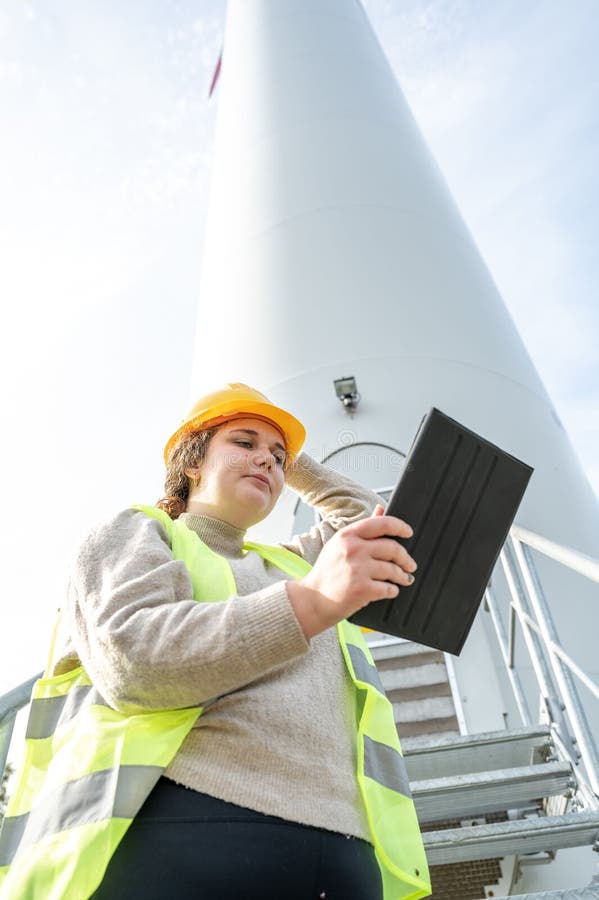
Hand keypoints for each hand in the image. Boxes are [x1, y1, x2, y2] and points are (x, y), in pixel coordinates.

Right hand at [286, 504, 416, 637]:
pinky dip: (393, 590)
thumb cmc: (327, 572)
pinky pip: (388, 588)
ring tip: (404, 579)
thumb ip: (363, 528)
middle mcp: (353, 549)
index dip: (400, 527)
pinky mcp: (362, 589)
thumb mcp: (340, 544)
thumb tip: (381, 509)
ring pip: (393, 570)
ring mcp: (358, 569)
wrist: (313, 600)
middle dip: (405, 558)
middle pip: (392, 548)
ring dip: (402, 576)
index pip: (382, 523)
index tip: (408, 532)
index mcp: (347, 535)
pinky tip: (391, 590)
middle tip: (410, 564)